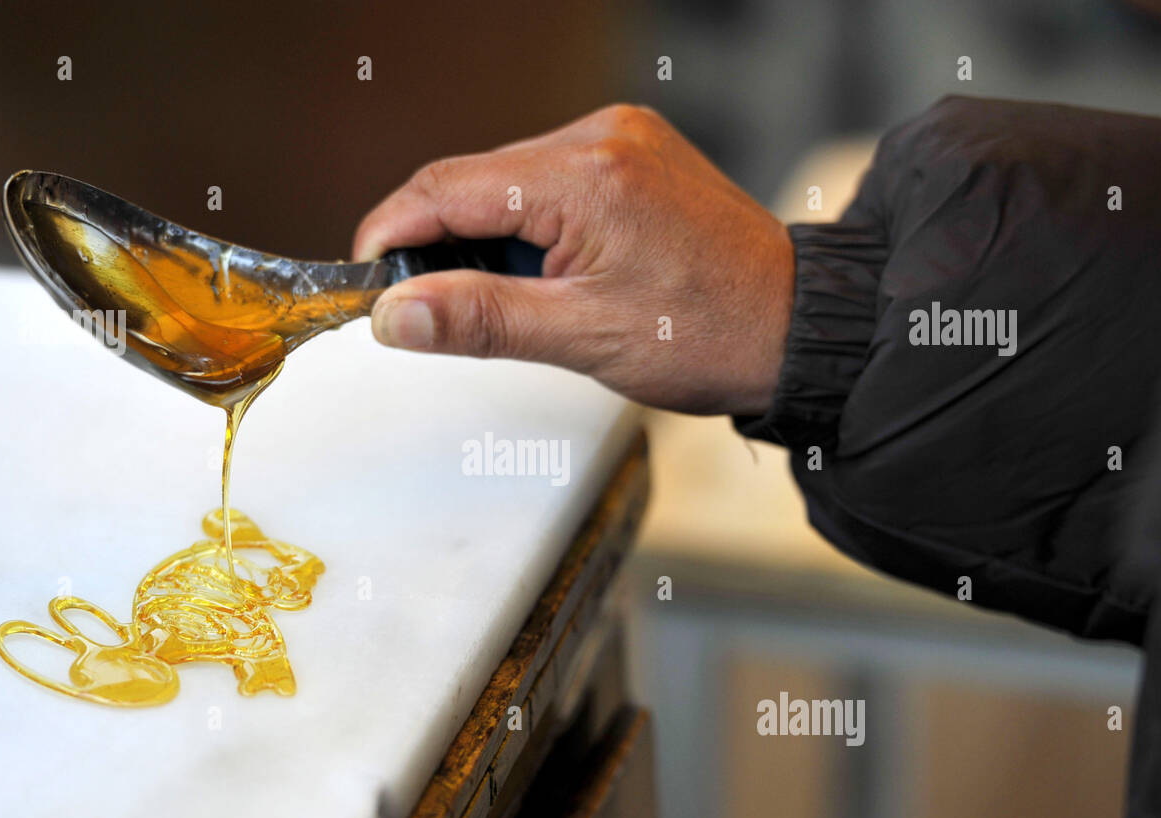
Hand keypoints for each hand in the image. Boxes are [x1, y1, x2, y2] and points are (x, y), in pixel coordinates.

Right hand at [353, 104, 793, 415]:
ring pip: (509, 182)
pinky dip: (528, 226)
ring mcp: (622, 139)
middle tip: (432, 309)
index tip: (364, 280)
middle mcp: (603, 137)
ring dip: (488, 238)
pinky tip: (549, 274)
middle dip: (440, 242)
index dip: (390, 231)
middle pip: (474, 180)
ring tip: (515, 301)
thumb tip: (396, 314)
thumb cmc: (709, 334)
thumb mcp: (581, 338)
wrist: (796, 327)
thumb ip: (480, 318)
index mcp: (586, 176)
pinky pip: (550, 181)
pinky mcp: (634, 154)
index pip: (447, 186)